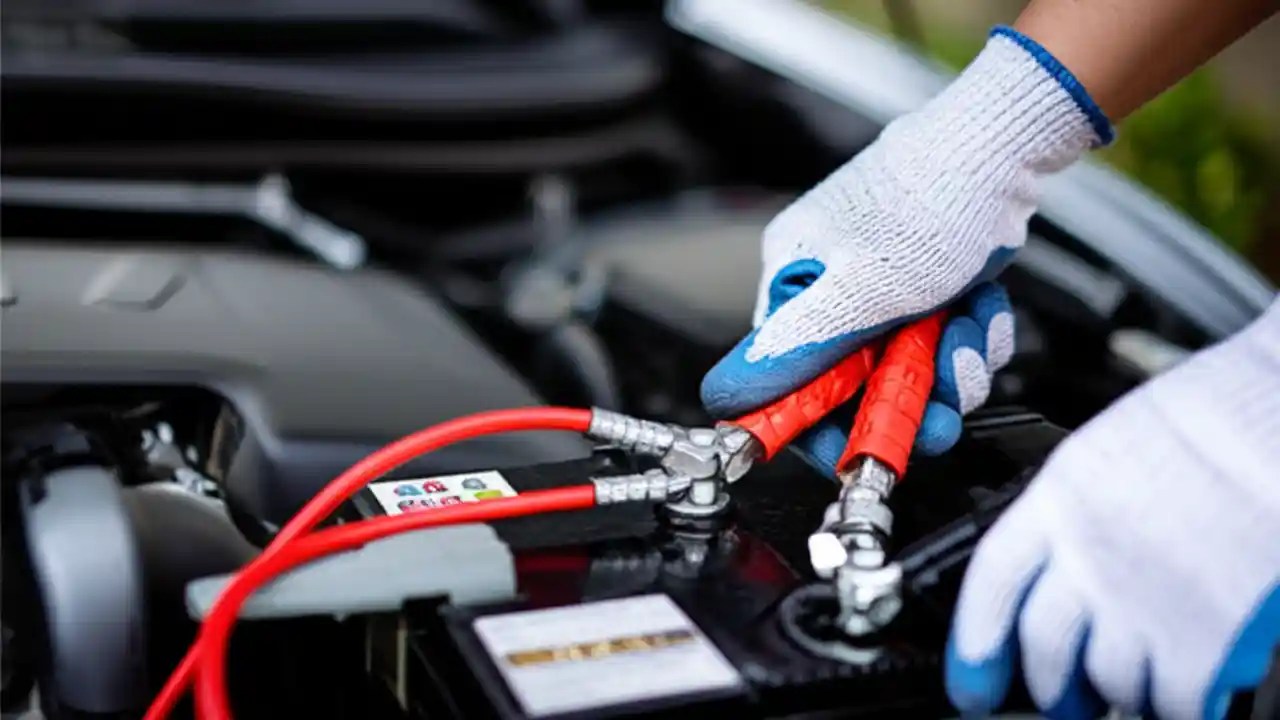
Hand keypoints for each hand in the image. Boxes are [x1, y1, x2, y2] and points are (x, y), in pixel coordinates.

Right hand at [700, 28, 1109, 468]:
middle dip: (905, 397)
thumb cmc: (930, 200)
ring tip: (965, 335)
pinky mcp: (929, 280)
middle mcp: (832, 281)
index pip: (788, 378)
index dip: (821, 425)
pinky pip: (942, 338)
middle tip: (939, 414)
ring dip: (947, 367)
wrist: (1004, 145)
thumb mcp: (858, 293)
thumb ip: (794, 352)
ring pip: (909, 364)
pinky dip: (968, 336)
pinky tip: (979, 310)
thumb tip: (724, 395)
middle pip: (858, 380)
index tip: (858, 454)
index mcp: (795, 279)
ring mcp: (884, 281)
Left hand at [946, 300, 1279, 719]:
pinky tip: (1187, 691)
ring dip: (1118, 692)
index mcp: (1059, 500)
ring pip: (1107, 679)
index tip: (971, 681)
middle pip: (1044, 645)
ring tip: (1132, 686)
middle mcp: (1088, 554)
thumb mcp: (1110, 453)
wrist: (1272, 417)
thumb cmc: (1212, 418)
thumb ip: (1074, 514)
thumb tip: (1059, 566)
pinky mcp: (1199, 637)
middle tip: (1059, 698)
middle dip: (1050, 684)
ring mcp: (1140, 600)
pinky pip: (1172, 699)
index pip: (991, 584)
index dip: (973, 642)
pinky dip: (1176, 704)